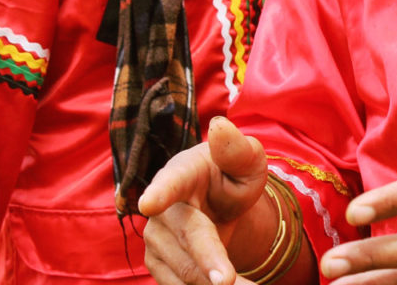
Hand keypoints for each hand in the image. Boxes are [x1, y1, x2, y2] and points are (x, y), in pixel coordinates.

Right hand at [140, 117, 271, 284]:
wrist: (218, 203)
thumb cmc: (232, 175)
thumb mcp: (246, 161)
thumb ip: (238, 149)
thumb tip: (220, 127)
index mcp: (182, 173)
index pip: (170, 182)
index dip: (160, 193)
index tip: (149, 203)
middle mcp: (162, 208)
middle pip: (187, 237)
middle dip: (207, 261)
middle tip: (228, 283)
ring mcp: (157, 239)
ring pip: (185, 269)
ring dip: (214, 283)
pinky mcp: (160, 265)